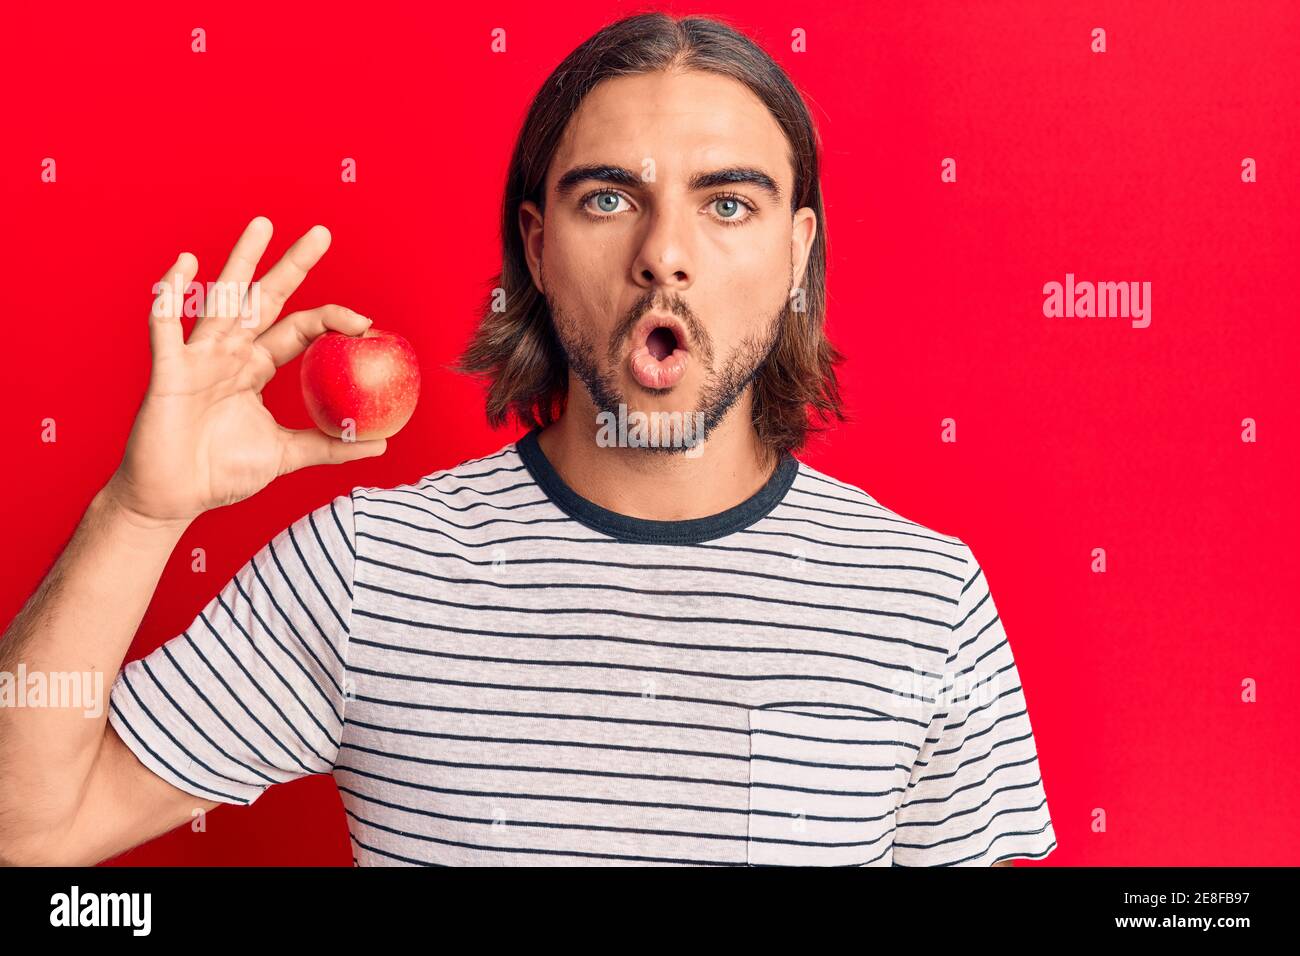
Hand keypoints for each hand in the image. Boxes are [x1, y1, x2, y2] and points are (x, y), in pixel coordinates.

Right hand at [105, 217, 385, 527]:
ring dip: (242, 261)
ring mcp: (198, 357)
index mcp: (255, 368)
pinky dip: (173, 295)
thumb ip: (330, 445)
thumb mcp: (286, 455)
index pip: (300, 330)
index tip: (366, 325)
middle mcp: (230, 353)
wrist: (173, 498)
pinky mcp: (169, 370)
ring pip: (224, 300)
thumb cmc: (221, 473)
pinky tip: (184, 263)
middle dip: (292, 266)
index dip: (332, 321)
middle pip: (266, 299)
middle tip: (322, 232)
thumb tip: (380, 442)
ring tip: (263, 225)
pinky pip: (168, 326)